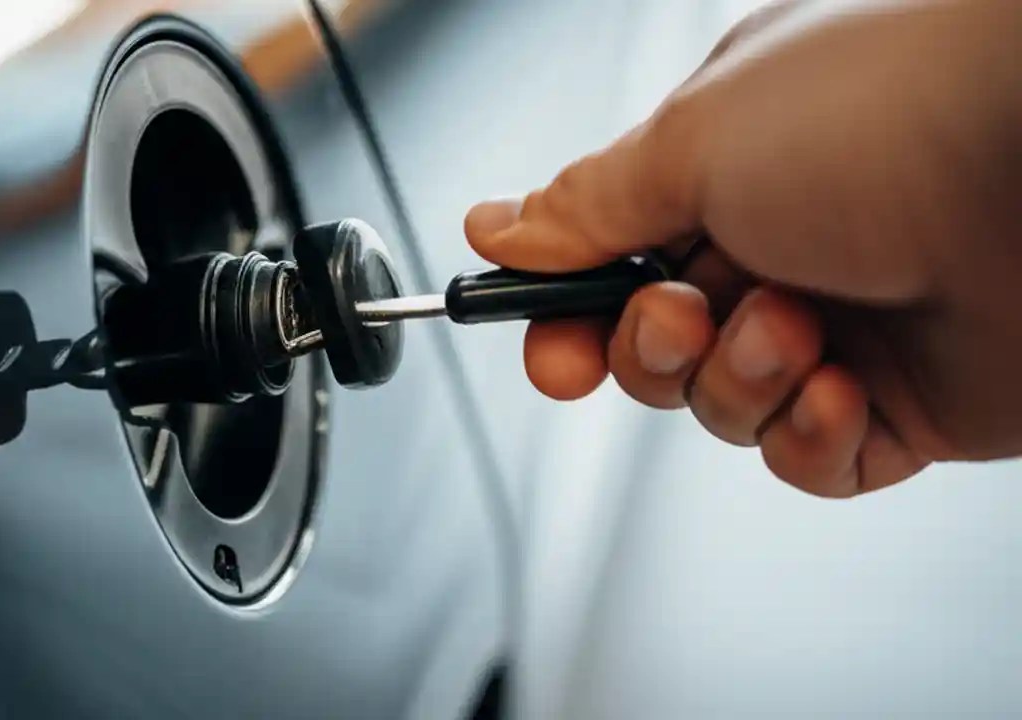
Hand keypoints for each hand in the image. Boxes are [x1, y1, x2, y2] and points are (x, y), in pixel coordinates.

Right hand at [464, 0, 1021, 496]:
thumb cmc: (890, 106)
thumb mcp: (695, 142)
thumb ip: (586, 207)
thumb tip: (497, 226)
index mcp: (724, 172)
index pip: (611, 262)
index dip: (564, 312)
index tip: (542, 340)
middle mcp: (779, 247)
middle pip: (652, 348)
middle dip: (645, 350)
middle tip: (676, 320)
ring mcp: (842, 328)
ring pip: (723, 407)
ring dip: (737, 380)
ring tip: (792, 328)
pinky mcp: (903, 406)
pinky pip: (810, 459)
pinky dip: (807, 436)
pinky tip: (836, 388)